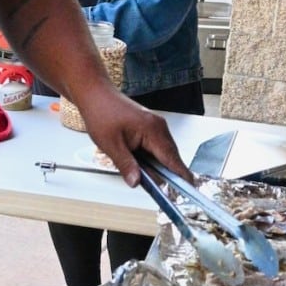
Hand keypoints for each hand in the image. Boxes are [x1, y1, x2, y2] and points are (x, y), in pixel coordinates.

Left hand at [76, 86, 191, 187]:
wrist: (96, 95)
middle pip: (171, 157)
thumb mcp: (111, 145)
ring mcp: (156, 125)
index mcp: (153, 130)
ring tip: (143, 175)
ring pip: (164, 153)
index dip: (181, 176)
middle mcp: (159, 127)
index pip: (172, 159)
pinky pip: (158, 146)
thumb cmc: (101, 113)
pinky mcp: (151, 127)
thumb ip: (126, 165)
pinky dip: (153, 158)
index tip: (189, 189)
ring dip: (157, 166)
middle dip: (167, 174)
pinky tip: (140, 162)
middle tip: (157, 190)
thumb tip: (136, 183)